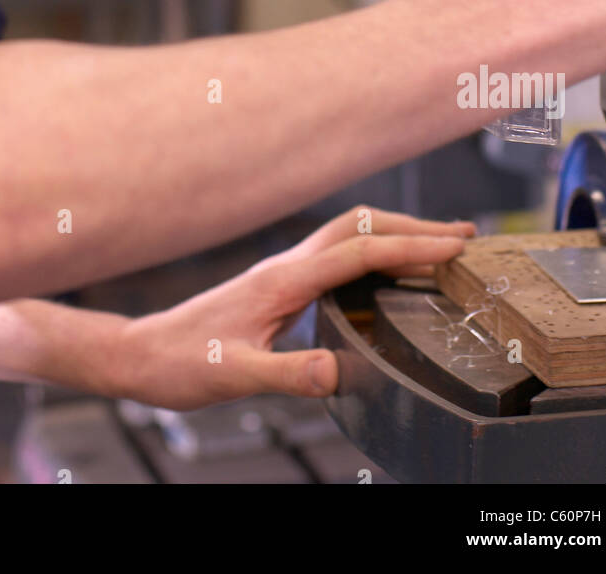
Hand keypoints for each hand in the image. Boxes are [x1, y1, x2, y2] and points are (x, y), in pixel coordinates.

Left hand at [116, 206, 474, 410]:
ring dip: (394, 234)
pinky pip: (337, 256)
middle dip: (412, 228)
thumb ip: (285, 375)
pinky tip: (385, 271)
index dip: (408, 248)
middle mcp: (285, 267)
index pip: (357, 253)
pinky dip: (373, 252)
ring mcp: (282, 273)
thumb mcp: (233, 377)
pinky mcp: (278, 286)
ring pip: (348, 236)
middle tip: (463, 236)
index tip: (452, 248)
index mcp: (281, 281)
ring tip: (438, 245)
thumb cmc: (180, 363)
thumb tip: (336, 372)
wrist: (142, 354)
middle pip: (359, 229)